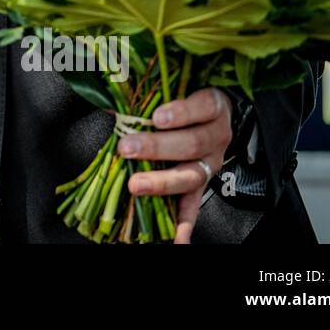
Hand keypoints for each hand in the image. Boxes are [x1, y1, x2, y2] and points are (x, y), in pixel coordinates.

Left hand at [117, 87, 232, 244]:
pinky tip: (175, 239)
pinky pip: (194, 207)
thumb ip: (147, 95)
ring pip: (191, 175)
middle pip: (192, 143)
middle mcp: (216, 137)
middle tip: (127, 148)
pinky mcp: (203, 186)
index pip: (202, 106)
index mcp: (212, 108)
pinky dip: (184, 225)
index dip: (181, 112)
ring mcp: (211, 164)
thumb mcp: (174, 91)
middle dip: (157, 147)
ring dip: (162, 182)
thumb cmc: (187, 100)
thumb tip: (111, 101)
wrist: (218, 118)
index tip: (156, 117)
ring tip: (135, 184)